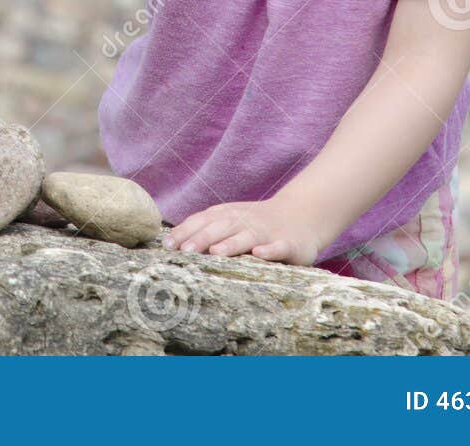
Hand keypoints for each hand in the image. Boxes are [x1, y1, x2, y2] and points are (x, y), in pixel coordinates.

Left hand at [160, 195, 328, 263]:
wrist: (301, 216)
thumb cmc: (256, 224)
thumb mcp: (230, 222)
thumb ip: (204, 230)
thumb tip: (169, 243)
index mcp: (228, 215)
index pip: (203, 221)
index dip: (185, 231)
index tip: (167, 246)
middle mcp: (245, 221)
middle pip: (221, 228)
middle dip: (202, 238)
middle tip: (185, 251)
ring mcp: (267, 232)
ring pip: (247, 236)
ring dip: (231, 243)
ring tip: (216, 252)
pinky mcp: (288, 244)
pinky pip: (279, 247)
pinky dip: (269, 249)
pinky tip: (259, 254)